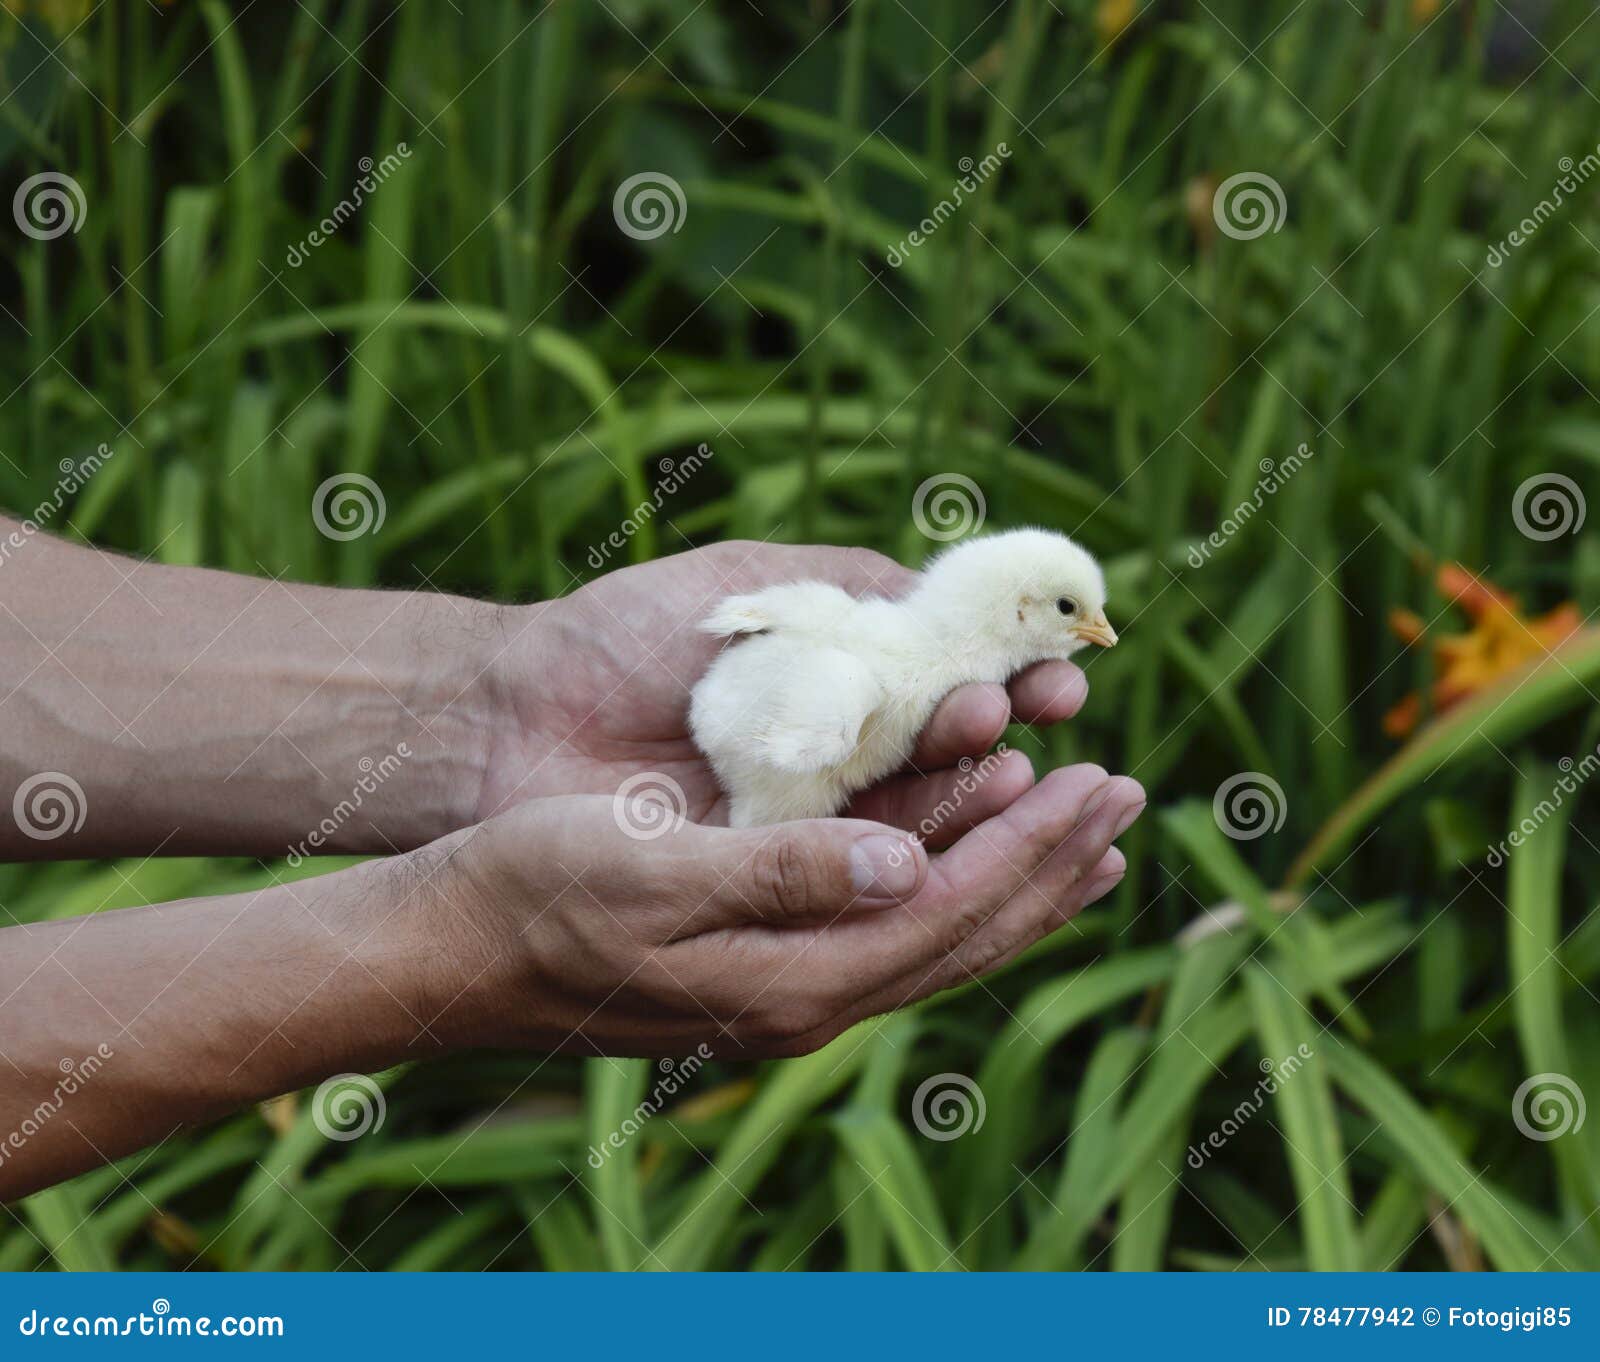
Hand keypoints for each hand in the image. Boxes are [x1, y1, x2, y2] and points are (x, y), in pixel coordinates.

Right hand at [413, 766, 1143, 1057]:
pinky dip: (951, 892)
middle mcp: (806, 1000)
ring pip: (936, 941)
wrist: (452, 949)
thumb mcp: (651, 869)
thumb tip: (911, 864)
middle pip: (965, 935)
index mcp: (791, 979)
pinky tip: (966, 862)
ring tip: (1086, 842)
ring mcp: (786, 992)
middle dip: (1052, 866)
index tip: (1100, 783)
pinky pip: (889, 933)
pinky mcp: (762, 968)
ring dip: (1016, 884)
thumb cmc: (534, 891)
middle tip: (1128, 800)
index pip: (949, 911)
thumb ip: (783, 873)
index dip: (1031, 848)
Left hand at [475, 542, 1092, 845]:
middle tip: (1065, 726)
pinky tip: (960, 832)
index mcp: (844, 688)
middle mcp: (839, 764)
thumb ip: (860, 593)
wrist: (513, 709)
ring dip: (980, 801)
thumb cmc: (626, 635)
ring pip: (918, 826)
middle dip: (1016, 745)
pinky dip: (912, 858)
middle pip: (954, 766)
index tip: (1062, 674)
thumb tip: (968, 600)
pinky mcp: (768, 879)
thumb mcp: (757, 588)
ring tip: (1026, 770)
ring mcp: (806, 827)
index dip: (1014, 686)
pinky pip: (856, 877)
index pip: (956, 695)